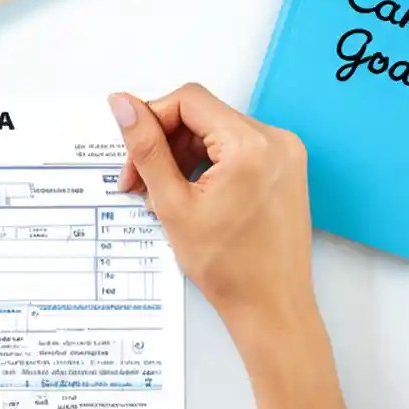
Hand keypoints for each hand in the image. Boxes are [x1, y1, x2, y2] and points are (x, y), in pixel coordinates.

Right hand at [109, 84, 343, 408]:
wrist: (272, 308)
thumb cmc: (231, 269)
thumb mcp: (173, 204)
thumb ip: (146, 149)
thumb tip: (123, 107)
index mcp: (251, 145)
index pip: (188, 100)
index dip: (151, 120)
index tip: (132, 150)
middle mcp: (275, 141)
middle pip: (202, 116)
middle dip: (164, 144)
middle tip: (138, 182)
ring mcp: (284, 154)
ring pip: (215, 133)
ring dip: (182, 156)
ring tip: (162, 196)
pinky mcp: (284, 169)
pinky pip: (235, 149)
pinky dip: (206, 165)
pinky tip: (188, 194)